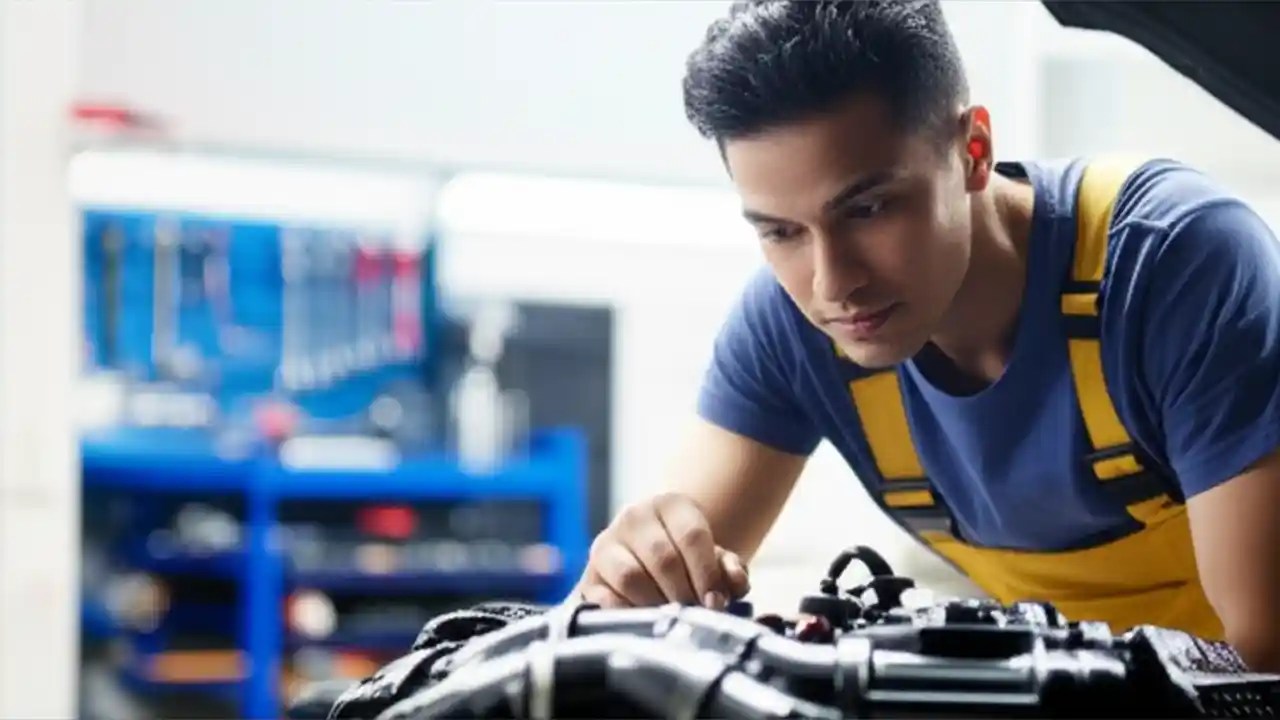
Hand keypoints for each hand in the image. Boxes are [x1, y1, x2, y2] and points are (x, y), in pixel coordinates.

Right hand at [576, 492, 749, 608]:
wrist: (651, 565)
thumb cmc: (689, 561)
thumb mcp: (714, 559)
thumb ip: (731, 570)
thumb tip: (734, 584)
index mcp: (670, 505)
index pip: (691, 535)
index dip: (707, 573)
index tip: (716, 601)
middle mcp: (634, 517)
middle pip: (663, 558)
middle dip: (684, 594)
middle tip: (696, 615)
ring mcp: (607, 544)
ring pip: (631, 577)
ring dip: (656, 605)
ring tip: (671, 618)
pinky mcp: (590, 576)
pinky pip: (605, 599)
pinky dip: (627, 614)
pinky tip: (644, 622)